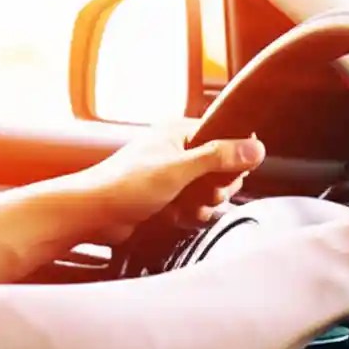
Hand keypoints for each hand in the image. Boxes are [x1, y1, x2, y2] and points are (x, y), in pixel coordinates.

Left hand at [84, 122, 266, 243]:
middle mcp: (176, 149)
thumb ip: (219, 158)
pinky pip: (191, 206)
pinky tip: (177, 217)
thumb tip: (254, 148)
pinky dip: (188, 215)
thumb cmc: (125, 184)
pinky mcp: (165, 197)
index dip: (231, 160)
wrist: (93, 213)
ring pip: (206, 191)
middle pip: (219, 169)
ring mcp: (170, 174)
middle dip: (216, 189)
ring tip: (186, 209)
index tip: (229, 175)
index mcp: (179, 131)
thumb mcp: (179, 169)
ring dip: (201, 205)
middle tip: (205, 195)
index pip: (224, 138)